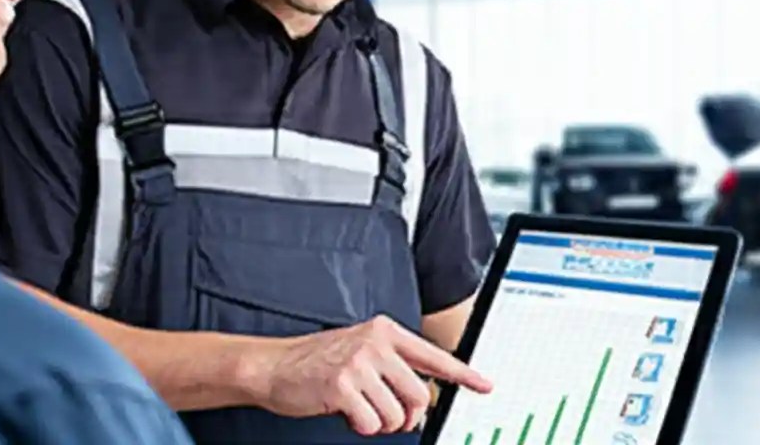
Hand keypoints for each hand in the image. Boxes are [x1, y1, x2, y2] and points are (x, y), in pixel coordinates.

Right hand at [242, 315, 492, 436]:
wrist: (274, 366)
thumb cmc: (317, 363)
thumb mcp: (360, 352)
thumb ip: (392, 369)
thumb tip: (421, 404)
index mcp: (384, 331)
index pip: (433, 356)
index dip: (463, 374)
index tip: (485, 385)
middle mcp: (375, 343)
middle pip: (418, 395)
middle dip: (406, 416)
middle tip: (386, 415)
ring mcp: (359, 363)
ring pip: (397, 414)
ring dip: (381, 423)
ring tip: (359, 409)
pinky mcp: (343, 387)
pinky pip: (372, 424)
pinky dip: (361, 427)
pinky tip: (344, 412)